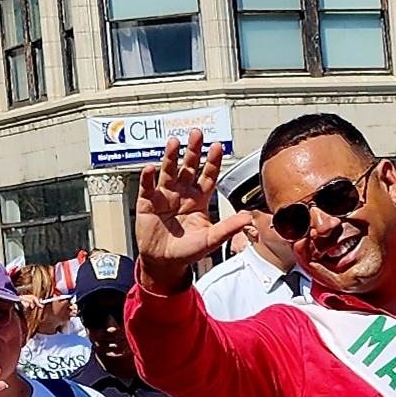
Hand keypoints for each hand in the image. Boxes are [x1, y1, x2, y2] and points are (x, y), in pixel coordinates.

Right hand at [135, 128, 251, 292]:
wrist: (164, 262)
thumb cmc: (187, 251)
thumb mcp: (210, 240)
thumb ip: (228, 228)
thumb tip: (248, 218)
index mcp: (199, 199)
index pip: (208, 176)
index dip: (212, 162)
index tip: (217, 146)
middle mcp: (182, 193)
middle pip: (189, 167)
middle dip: (193, 151)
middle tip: (197, 134)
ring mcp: (164, 196)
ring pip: (168, 171)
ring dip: (170, 157)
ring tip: (173, 142)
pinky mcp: (147, 202)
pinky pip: (147, 187)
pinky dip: (148, 178)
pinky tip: (151, 168)